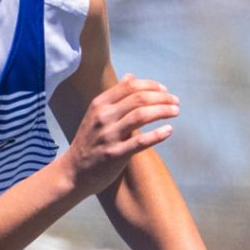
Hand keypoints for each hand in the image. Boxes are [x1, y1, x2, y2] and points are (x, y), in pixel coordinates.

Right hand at [60, 74, 176, 194]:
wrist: (74, 172)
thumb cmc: (89, 142)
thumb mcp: (96, 114)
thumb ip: (114, 96)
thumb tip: (130, 77)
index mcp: (99, 104)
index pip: (129, 86)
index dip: (151, 85)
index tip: (164, 90)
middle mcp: (103, 117)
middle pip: (139, 98)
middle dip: (162, 98)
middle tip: (176, 101)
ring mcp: (108, 135)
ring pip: (141, 115)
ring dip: (163, 111)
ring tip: (176, 111)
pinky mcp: (115, 154)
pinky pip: (140, 141)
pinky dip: (157, 134)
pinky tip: (169, 130)